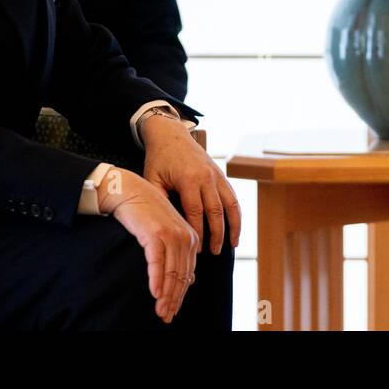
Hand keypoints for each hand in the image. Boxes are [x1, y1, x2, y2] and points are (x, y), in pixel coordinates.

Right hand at [97, 168, 198, 323]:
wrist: (129, 191)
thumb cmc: (144, 214)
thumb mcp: (164, 234)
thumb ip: (176, 255)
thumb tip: (189, 280)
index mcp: (190, 238)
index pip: (188, 273)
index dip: (180, 294)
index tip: (172, 310)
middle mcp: (186, 237)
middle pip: (182, 276)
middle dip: (174, 299)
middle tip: (166, 317)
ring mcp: (173, 235)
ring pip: (172, 272)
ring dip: (165, 295)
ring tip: (160, 312)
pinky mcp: (157, 233)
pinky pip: (158, 263)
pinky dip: (156, 280)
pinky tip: (154, 294)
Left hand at [140, 114, 240, 255]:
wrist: (171, 134)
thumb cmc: (158, 159)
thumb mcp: (152, 178)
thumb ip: (159, 200)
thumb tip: (165, 227)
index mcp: (189, 179)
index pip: (196, 213)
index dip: (197, 233)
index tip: (195, 250)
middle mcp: (207, 177)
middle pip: (215, 212)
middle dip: (216, 235)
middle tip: (212, 254)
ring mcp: (217, 175)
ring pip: (230, 205)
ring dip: (232, 227)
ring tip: (231, 246)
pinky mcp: (221, 174)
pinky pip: (233, 197)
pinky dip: (236, 214)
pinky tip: (236, 229)